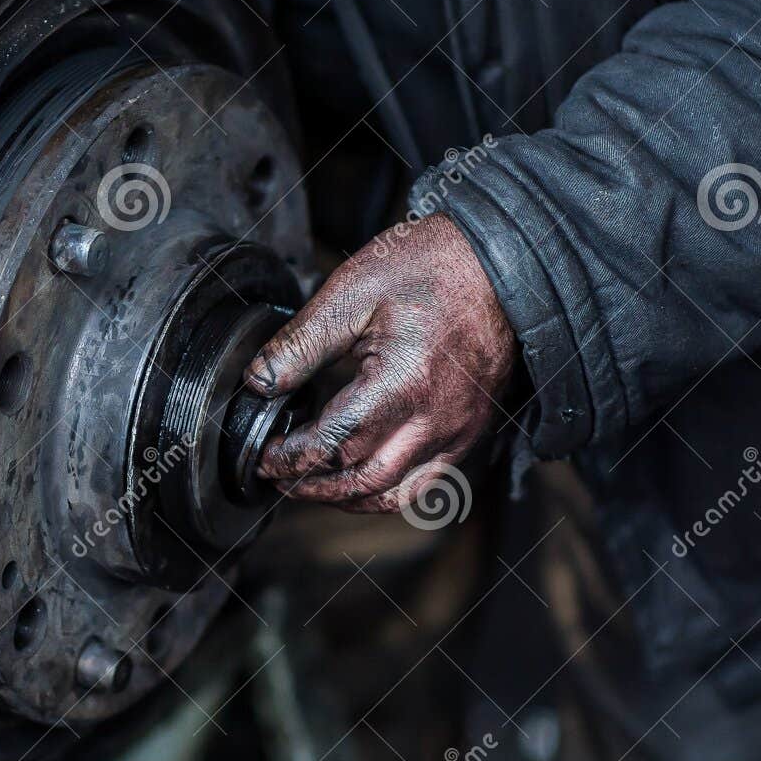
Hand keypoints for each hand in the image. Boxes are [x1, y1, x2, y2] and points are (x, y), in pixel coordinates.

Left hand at [244, 212, 517, 512]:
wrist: (501, 263)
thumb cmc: (431, 268)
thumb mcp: (350, 294)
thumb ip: (299, 345)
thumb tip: (259, 382)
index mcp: (401, 384)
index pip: (332, 445)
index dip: (290, 458)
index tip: (263, 455)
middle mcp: (434, 419)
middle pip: (361, 481)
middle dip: (311, 487)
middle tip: (276, 475)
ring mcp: (457, 430)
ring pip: (394, 493)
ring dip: (346, 497)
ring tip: (310, 483)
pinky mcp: (469, 429)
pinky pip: (425, 481)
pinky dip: (385, 491)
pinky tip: (359, 477)